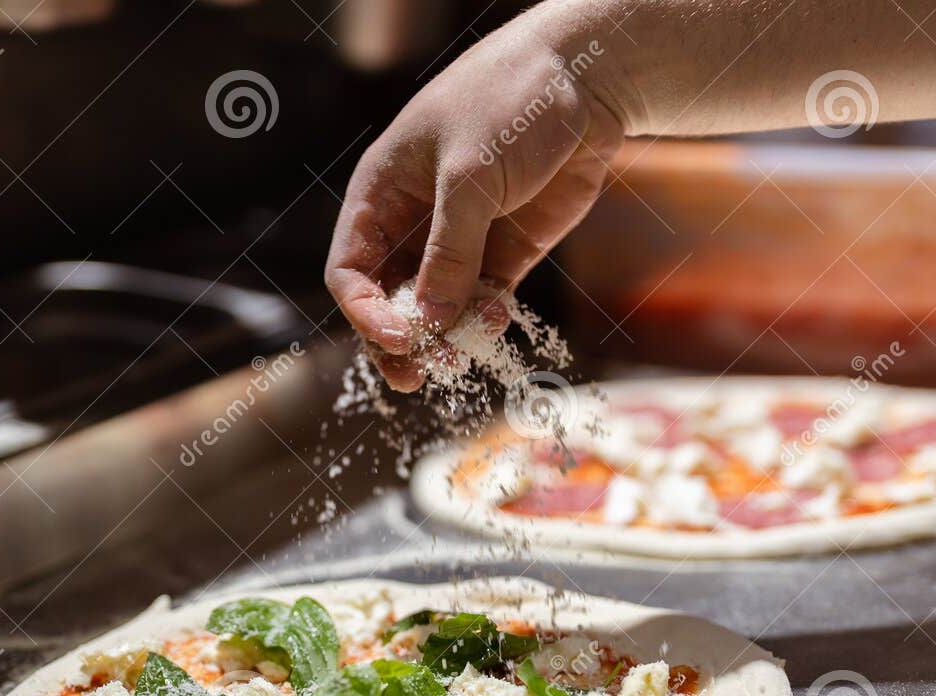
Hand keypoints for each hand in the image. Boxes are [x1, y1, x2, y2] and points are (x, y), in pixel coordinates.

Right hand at [325, 17, 625, 390]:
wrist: (585, 80)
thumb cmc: (510, 102)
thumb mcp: (469, 174)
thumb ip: (450, 251)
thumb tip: (431, 321)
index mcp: (382, 194)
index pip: (350, 269)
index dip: (363, 311)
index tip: (395, 339)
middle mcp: (413, 221)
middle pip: (388, 299)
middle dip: (400, 339)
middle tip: (417, 375)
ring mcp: (458, 238)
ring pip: (436, 307)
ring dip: (445, 336)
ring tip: (462, 354)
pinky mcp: (504, 250)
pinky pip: (482, 300)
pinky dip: (485, 319)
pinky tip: (498, 321)